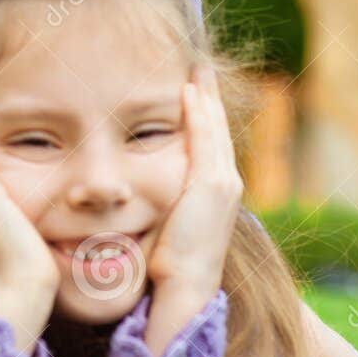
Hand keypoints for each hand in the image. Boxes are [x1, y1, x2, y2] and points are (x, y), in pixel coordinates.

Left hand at [146, 63, 242, 299]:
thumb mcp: (167, 224)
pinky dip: (198, 112)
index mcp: (215, 191)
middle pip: (217, 128)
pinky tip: (188, 91)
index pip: (210, 141)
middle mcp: (226, 182)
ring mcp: (223, 182)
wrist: (183, 291)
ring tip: (196, 69)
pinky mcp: (212, 184)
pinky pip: (205, 138)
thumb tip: (131, 190)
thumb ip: (162, 202)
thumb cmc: (169, 265)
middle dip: (208, 96)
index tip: (192, 86)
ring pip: (214, 128)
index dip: (203, 113)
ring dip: (204, 96)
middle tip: (199, 65)